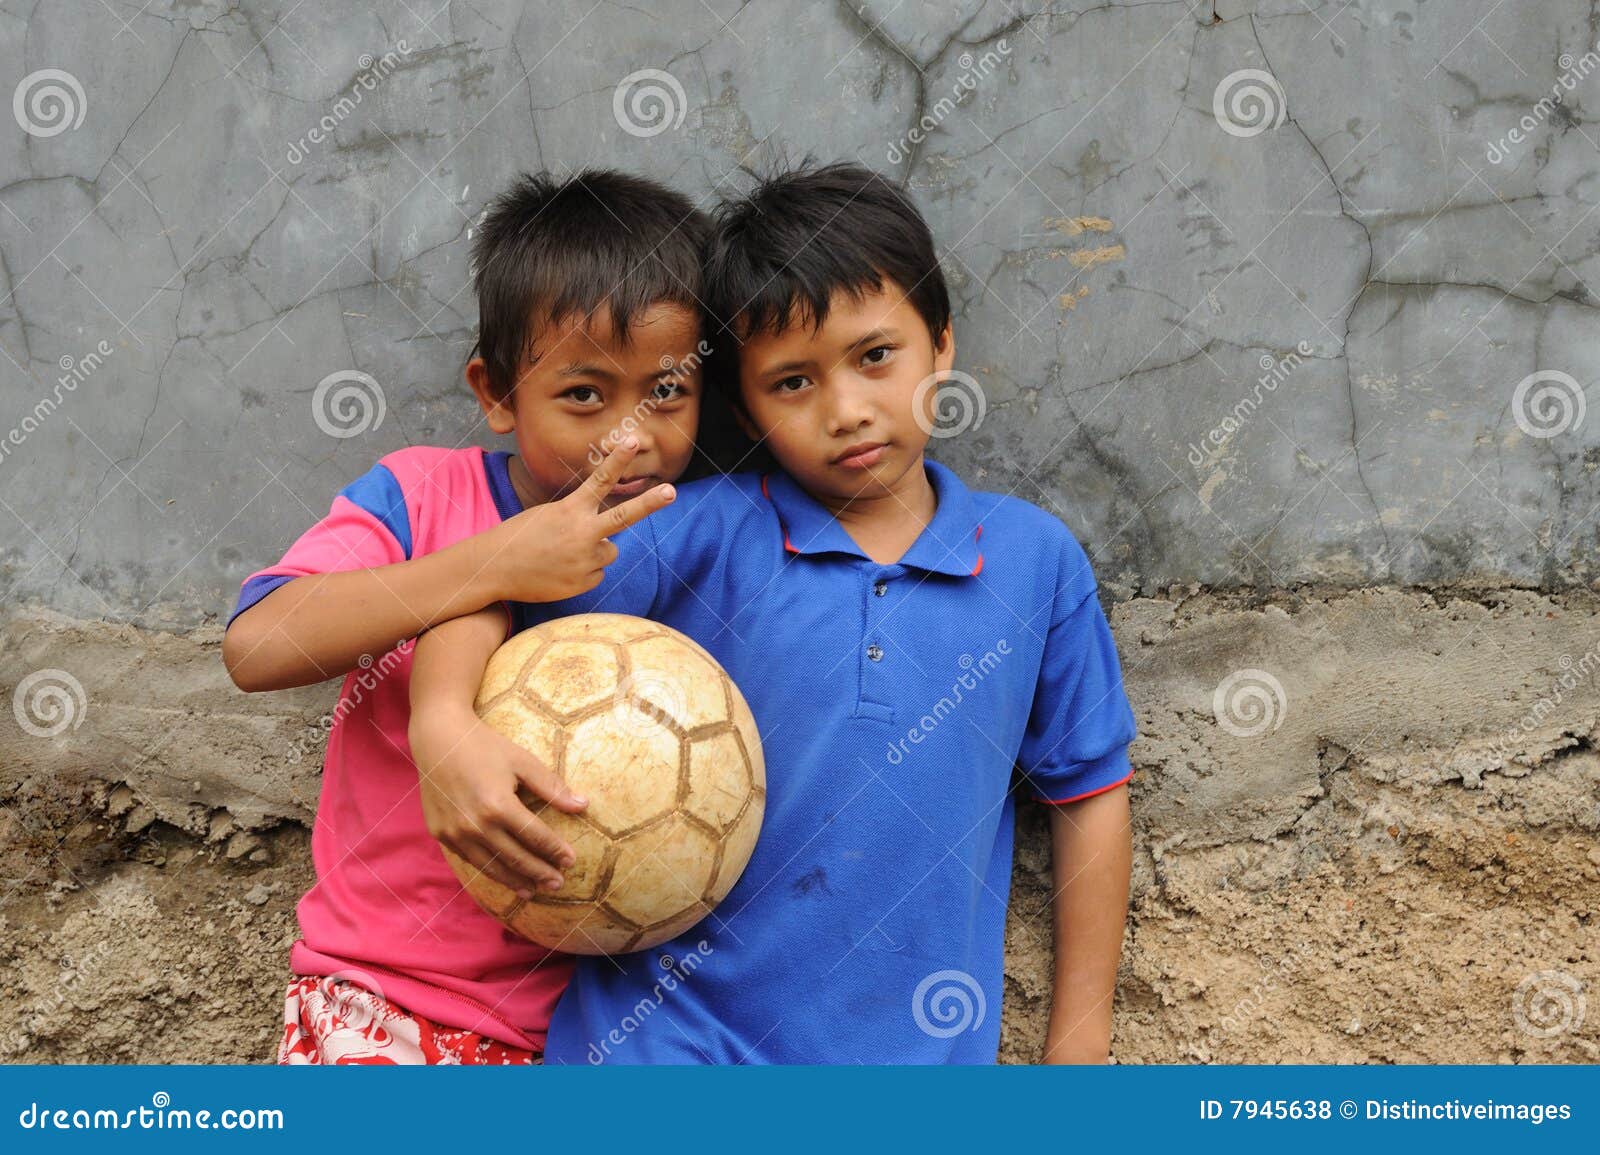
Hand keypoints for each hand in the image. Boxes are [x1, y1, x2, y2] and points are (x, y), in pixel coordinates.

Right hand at [410, 705, 587, 896]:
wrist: (437, 739)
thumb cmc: (485, 746)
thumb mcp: (522, 761)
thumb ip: (552, 787)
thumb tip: (584, 805)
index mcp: (498, 805)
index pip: (535, 837)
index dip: (555, 851)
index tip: (571, 861)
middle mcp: (475, 825)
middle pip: (515, 858)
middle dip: (539, 873)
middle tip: (558, 884)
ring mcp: (455, 833)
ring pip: (491, 866)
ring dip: (514, 881)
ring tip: (533, 890)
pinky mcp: (440, 834)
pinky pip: (470, 859)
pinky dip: (489, 869)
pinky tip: (503, 875)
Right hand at [488, 437, 673, 603]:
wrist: (494, 568)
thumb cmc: (521, 537)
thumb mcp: (549, 516)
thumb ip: (581, 520)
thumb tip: (611, 538)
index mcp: (570, 511)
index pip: (599, 481)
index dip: (617, 460)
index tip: (632, 441)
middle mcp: (581, 534)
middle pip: (624, 517)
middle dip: (650, 503)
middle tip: (672, 491)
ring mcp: (584, 560)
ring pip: (609, 552)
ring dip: (594, 552)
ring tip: (563, 555)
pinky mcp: (583, 582)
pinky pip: (597, 573)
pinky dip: (583, 572)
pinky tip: (560, 571)